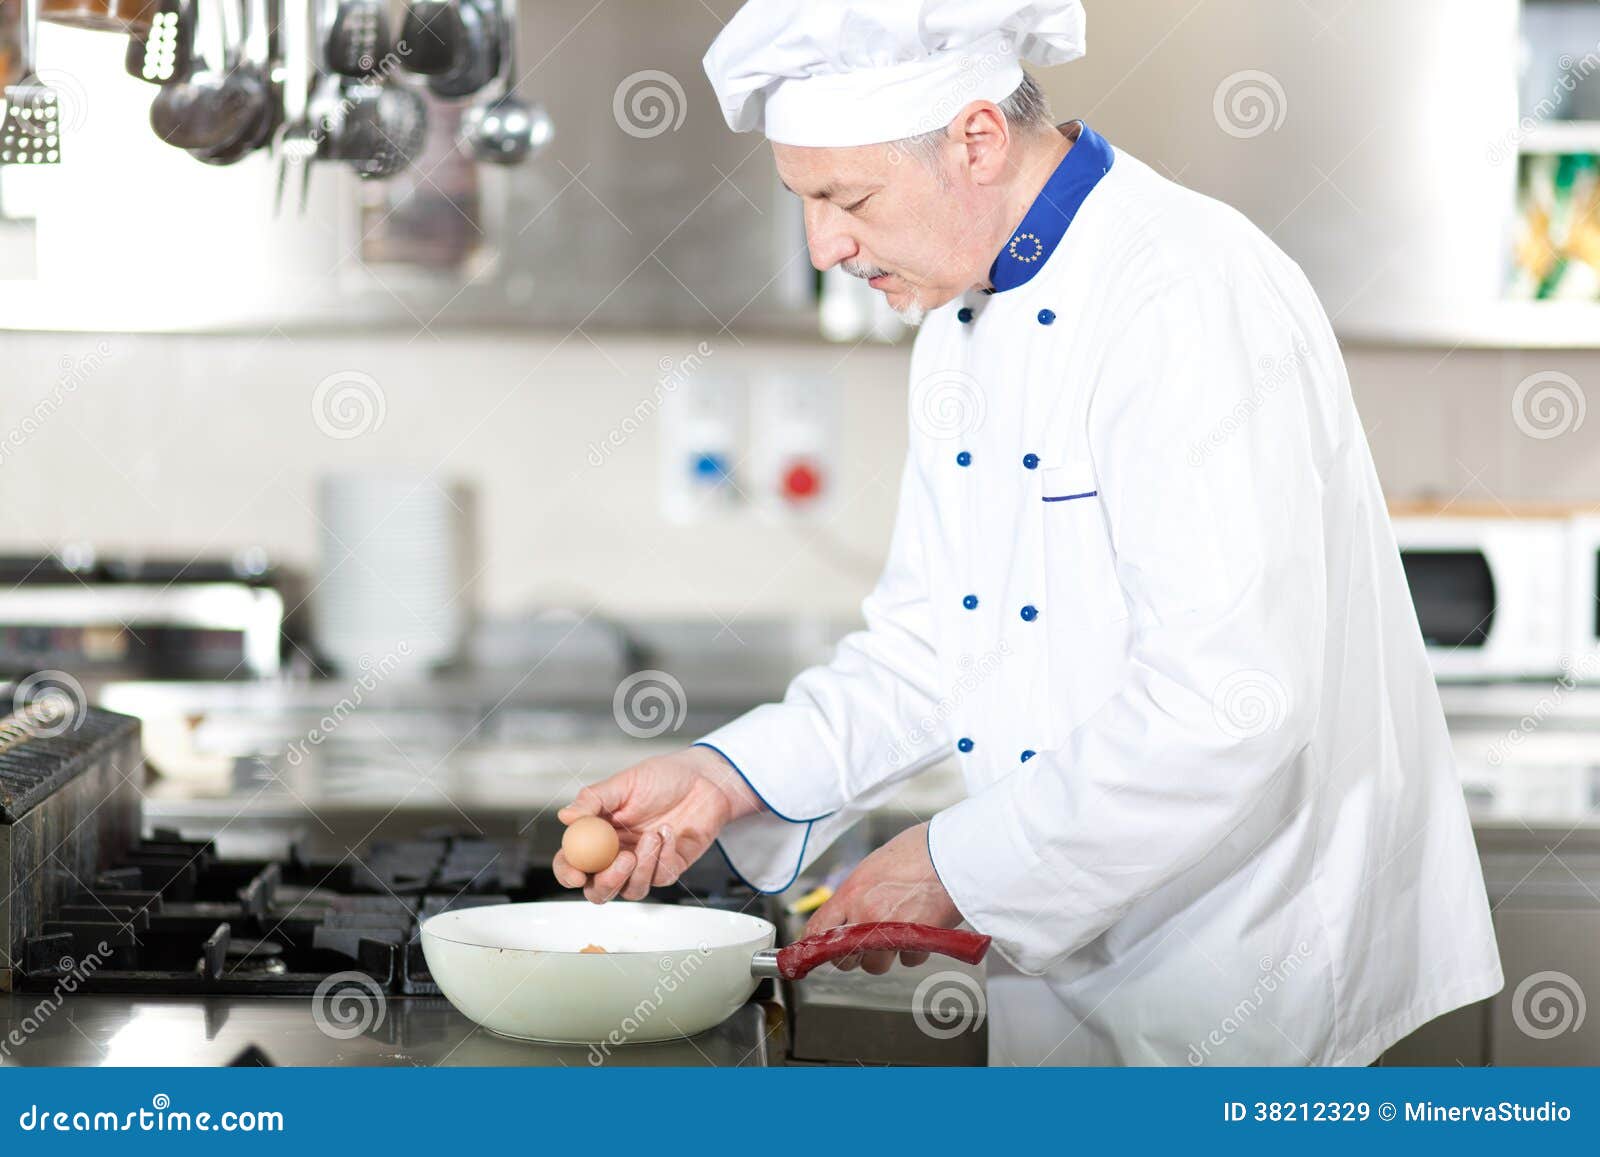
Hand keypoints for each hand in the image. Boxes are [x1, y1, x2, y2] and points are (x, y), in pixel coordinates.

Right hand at [553, 745, 761, 903]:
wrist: (703, 779)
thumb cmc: (661, 778)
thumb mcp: (624, 783)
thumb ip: (593, 800)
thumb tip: (565, 817)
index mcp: (597, 835)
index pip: (571, 862)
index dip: (568, 873)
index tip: (577, 874)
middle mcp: (616, 854)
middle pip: (599, 890)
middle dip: (608, 882)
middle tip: (625, 858)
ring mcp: (643, 865)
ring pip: (632, 890)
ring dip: (642, 867)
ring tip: (653, 834)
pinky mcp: (669, 868)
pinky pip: (661, 877)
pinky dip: (665, 854)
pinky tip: (669, 831)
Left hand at [803, 822, 962, 974]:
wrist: (953, 853)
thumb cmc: (918, 852)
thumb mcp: (874, 867)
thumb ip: (858, 894)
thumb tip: (848, 914)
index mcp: (851, 893)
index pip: (817, 930)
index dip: (815, 946)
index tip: (817, 952)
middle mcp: (866, 915)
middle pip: (845, 958)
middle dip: (854, 955)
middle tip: (867, 941)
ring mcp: (891, 932)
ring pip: (877, 964)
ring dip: (887, 954)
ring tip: (901, 929)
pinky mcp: (917, 943)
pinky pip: (908, 960)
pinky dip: (915, 950)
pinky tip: (922, 928)